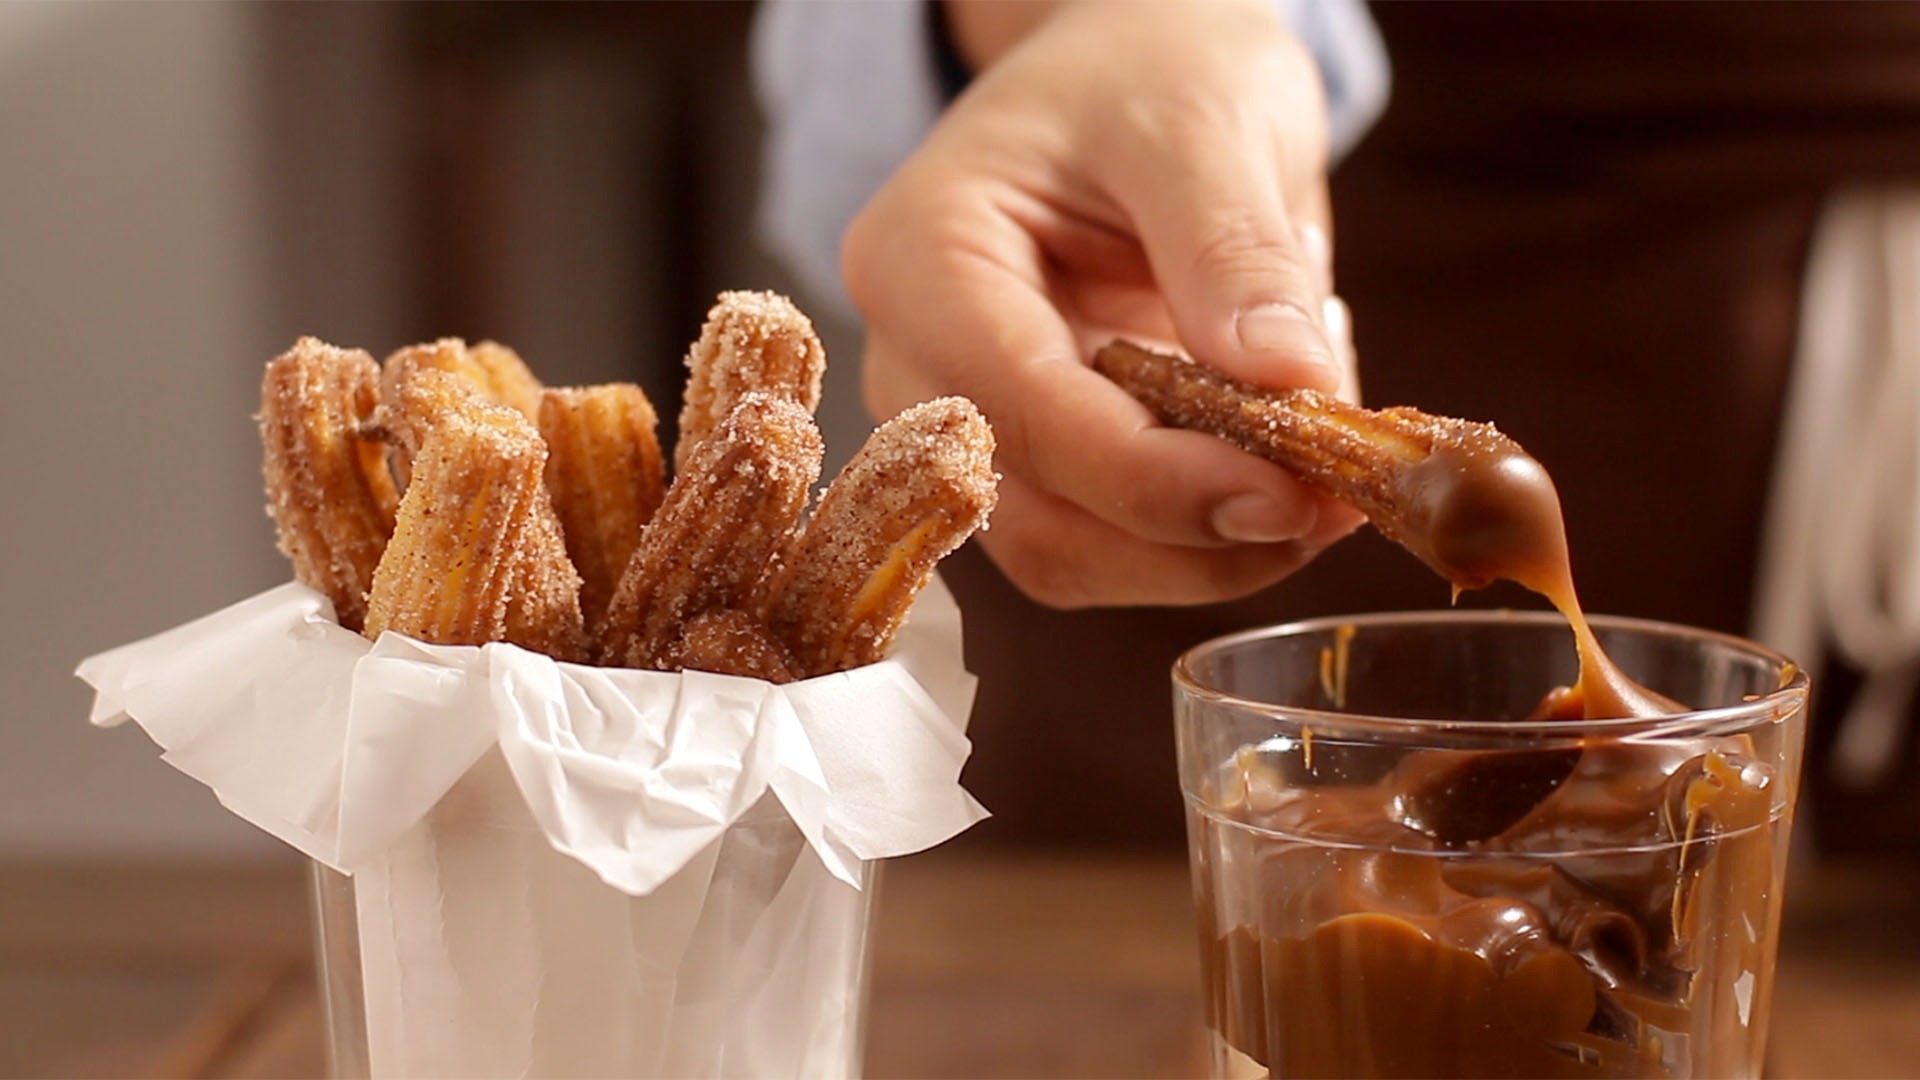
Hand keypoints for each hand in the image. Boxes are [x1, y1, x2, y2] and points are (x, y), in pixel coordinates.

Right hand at [842, 0, 1363, 608]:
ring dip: (1199, 557)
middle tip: (1326, 506)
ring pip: (1064, 554)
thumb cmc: (1146, 67)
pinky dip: (1201, 537)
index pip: (1016, 407)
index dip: (1150, 476)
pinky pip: (1105, 542)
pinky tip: (1276, 465)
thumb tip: (1292, 384)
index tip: (1286, 495)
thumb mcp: (1202, 119)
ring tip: (1317, 486)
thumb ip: (1235, 250)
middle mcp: (918, 358)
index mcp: (922, 255)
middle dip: (1182, 536)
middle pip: (1027, 514)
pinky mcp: (1036, 460)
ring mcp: (970, 420)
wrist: (1132, 71)